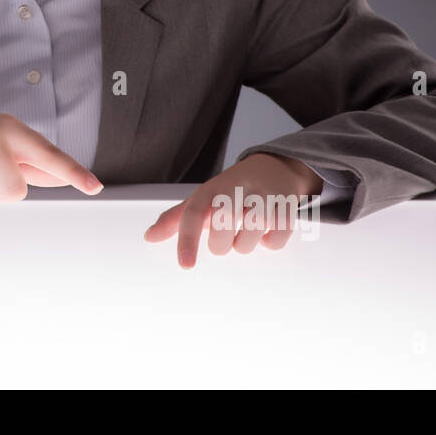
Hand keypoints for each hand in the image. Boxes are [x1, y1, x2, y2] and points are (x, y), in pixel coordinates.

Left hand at [142, 153, 324, 268]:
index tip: (185, 265)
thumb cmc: (231, 189)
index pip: (194, 213)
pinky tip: (267, 227)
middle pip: (220, 234)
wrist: (273, 168)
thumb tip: (149, 237)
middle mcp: (236, 190)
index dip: (187, 240)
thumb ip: (177, 219)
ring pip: (246, 244)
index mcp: (211, 188)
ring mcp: (263, 198)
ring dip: (244, 244)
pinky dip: (268, 242)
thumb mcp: (204, 198)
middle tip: (226, 233)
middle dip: (220, 244)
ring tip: (248, 226)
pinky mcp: (286, 209)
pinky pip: (272, 244)